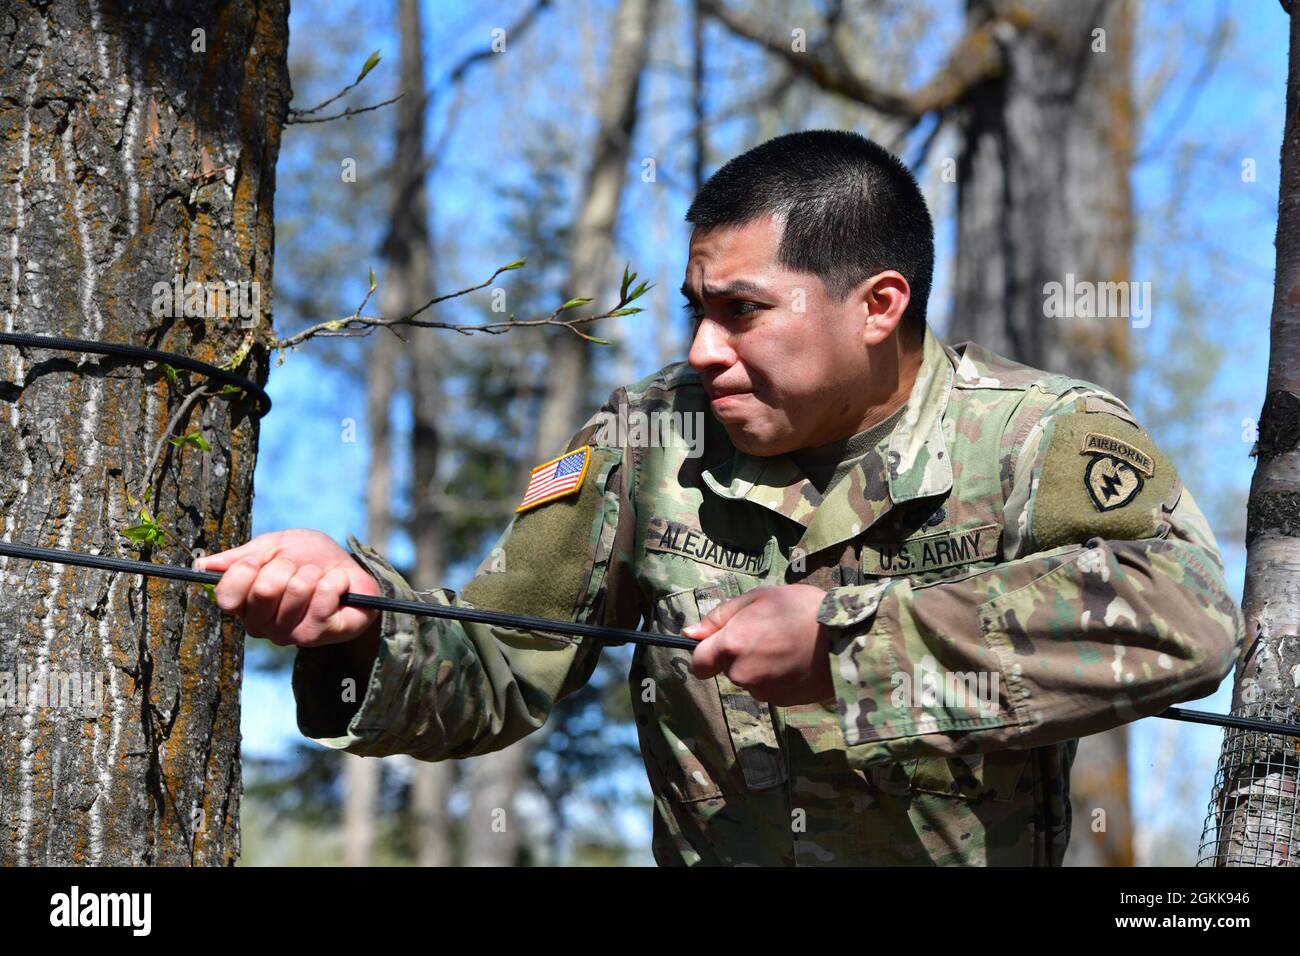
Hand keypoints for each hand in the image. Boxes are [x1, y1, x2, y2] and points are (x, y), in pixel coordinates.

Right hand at [193, 529, 381, 647]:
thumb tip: (201, 565)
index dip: (244, 571)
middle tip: (297, 567)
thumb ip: (240, 557)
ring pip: (297, 590)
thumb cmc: (308, 559)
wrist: (349, 571)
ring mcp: (291, 635)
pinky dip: (335, 580)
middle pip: (263, 591)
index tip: (259, 558)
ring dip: (313, 572)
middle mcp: (262, 626)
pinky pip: (324, 598)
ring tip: (318, 576)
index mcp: (245, 605)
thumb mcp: (274, 546)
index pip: (226, 597)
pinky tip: (337, 585)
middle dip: (286, 565)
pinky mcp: (321, 636)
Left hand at [683, 584, 832, 705]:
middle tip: (768, 633)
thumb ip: (720, 616)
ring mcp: (763, 691)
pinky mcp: (782, 702)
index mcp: (732, 645)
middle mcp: (742, 674)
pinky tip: (796, 661)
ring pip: (749, 680)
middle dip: (740, 655)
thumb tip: (689, 634)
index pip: (699, 663)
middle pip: (727, 670)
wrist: (848, 639)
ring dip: (760, 667)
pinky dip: (778, 678)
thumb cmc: (803, 609)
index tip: (723, 642)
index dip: (707, 653)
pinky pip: (769, 689)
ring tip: (787, 645)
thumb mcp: (760, 597)